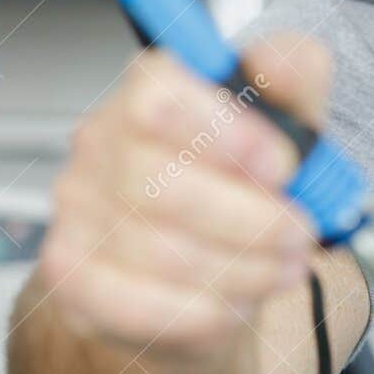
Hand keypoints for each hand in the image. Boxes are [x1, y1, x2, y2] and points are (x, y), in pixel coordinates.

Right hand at [37, 34, 328, 357]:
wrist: (217, 261)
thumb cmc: (249, 180)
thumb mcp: (292, 116)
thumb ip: (296, 75)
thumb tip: (283, 62)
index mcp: (149, 89)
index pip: (158, 97)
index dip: (228, 136)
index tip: (283, 166)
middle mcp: (101, 144)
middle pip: (155, 184)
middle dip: (249, 218)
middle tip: (299, 230)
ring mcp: (77, 213)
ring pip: (156, 251)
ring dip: (242, 268)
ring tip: (283, 265)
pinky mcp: (73, 279)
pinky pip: (135, 307)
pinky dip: (205, 310)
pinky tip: (238, 300)